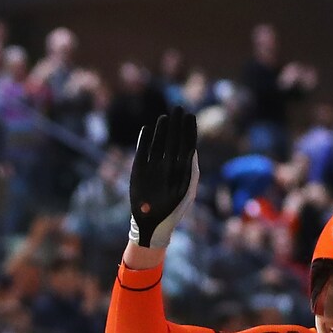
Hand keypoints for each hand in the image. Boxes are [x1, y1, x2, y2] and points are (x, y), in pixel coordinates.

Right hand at [127, 111, 198, 250]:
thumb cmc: (174, 210)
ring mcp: (154, 167)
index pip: (187, 144)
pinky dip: (144, 140)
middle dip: (176, 125)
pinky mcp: (139, 170)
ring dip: (162, 130)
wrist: (153, 224)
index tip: (190, 116)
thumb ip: (191, 171)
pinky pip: (142, 151)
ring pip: (158, 143)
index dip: (189, 130)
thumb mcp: (187, 190)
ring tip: (165, 117)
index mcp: (182, 169)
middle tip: (179, 108)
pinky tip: (147, 129)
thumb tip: (193, 151)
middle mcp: (168, 165)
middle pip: (174, 140)